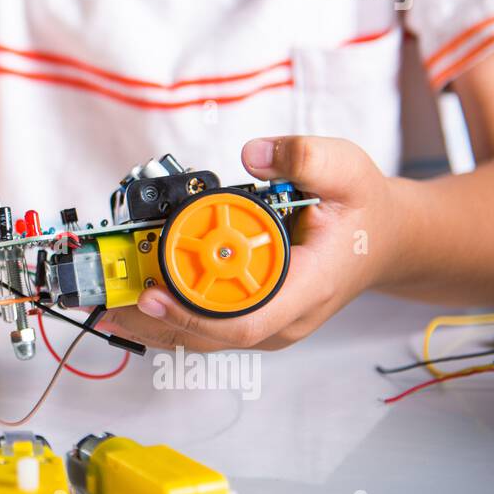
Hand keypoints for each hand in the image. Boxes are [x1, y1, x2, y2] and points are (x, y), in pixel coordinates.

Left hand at [102, 136, 395, 350]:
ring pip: (206, 338)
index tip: (153, 295)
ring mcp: (272, 323)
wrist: (387, 238)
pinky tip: (136, 301)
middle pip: (212, 337)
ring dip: (155, 324)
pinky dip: (171, 316)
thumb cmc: (364, 210)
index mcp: (308, 287)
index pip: (244, 321)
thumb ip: (303, 156)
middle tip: (108, 301)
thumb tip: (254, 154)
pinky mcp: (258, 317)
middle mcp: (286, 317)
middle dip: (156, 321)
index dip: (193, 315)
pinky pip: (209, 327)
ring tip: (107, 306)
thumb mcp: (346, 168)